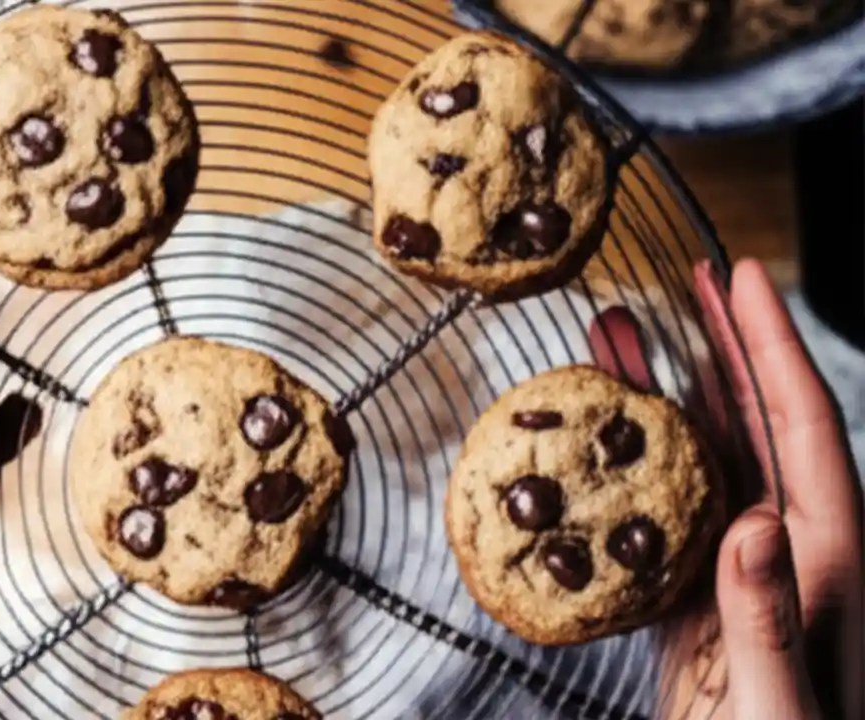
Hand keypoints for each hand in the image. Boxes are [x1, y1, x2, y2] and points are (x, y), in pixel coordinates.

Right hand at [591, 259, 861, 718]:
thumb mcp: (783, 707)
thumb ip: (770, 618)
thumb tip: (755, 523)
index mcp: (826, 562)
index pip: (803, 427)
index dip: (773, 347)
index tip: (743, 279)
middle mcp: (785, 553)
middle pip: (755, 422)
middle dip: (722, 345)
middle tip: (689, 279)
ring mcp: (735, 576)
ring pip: (700, 462)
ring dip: (661, 397)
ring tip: (618, 340)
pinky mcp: (689, 607)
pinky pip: (656, 517)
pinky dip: (626, 470)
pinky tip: (596, 445)